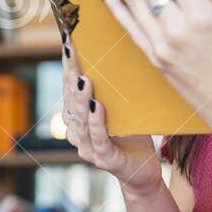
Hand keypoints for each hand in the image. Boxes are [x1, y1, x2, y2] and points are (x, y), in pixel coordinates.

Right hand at [61, 43, 164, 194]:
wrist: (143, 172)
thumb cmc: (132, 136)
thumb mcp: (121, 108)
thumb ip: (113, 89)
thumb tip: (118, 50)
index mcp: (77, 117)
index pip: (69, 86)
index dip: (67, 63)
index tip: (68, 39)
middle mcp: (77, 132)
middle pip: (71, 99)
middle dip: (70, 73)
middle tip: (72, 49)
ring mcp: (88, 148)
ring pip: (81, 120)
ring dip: (81, 98)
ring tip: (84, 78)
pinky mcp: (105, 160)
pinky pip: (98, 139)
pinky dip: (96, 122)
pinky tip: (97, 106)